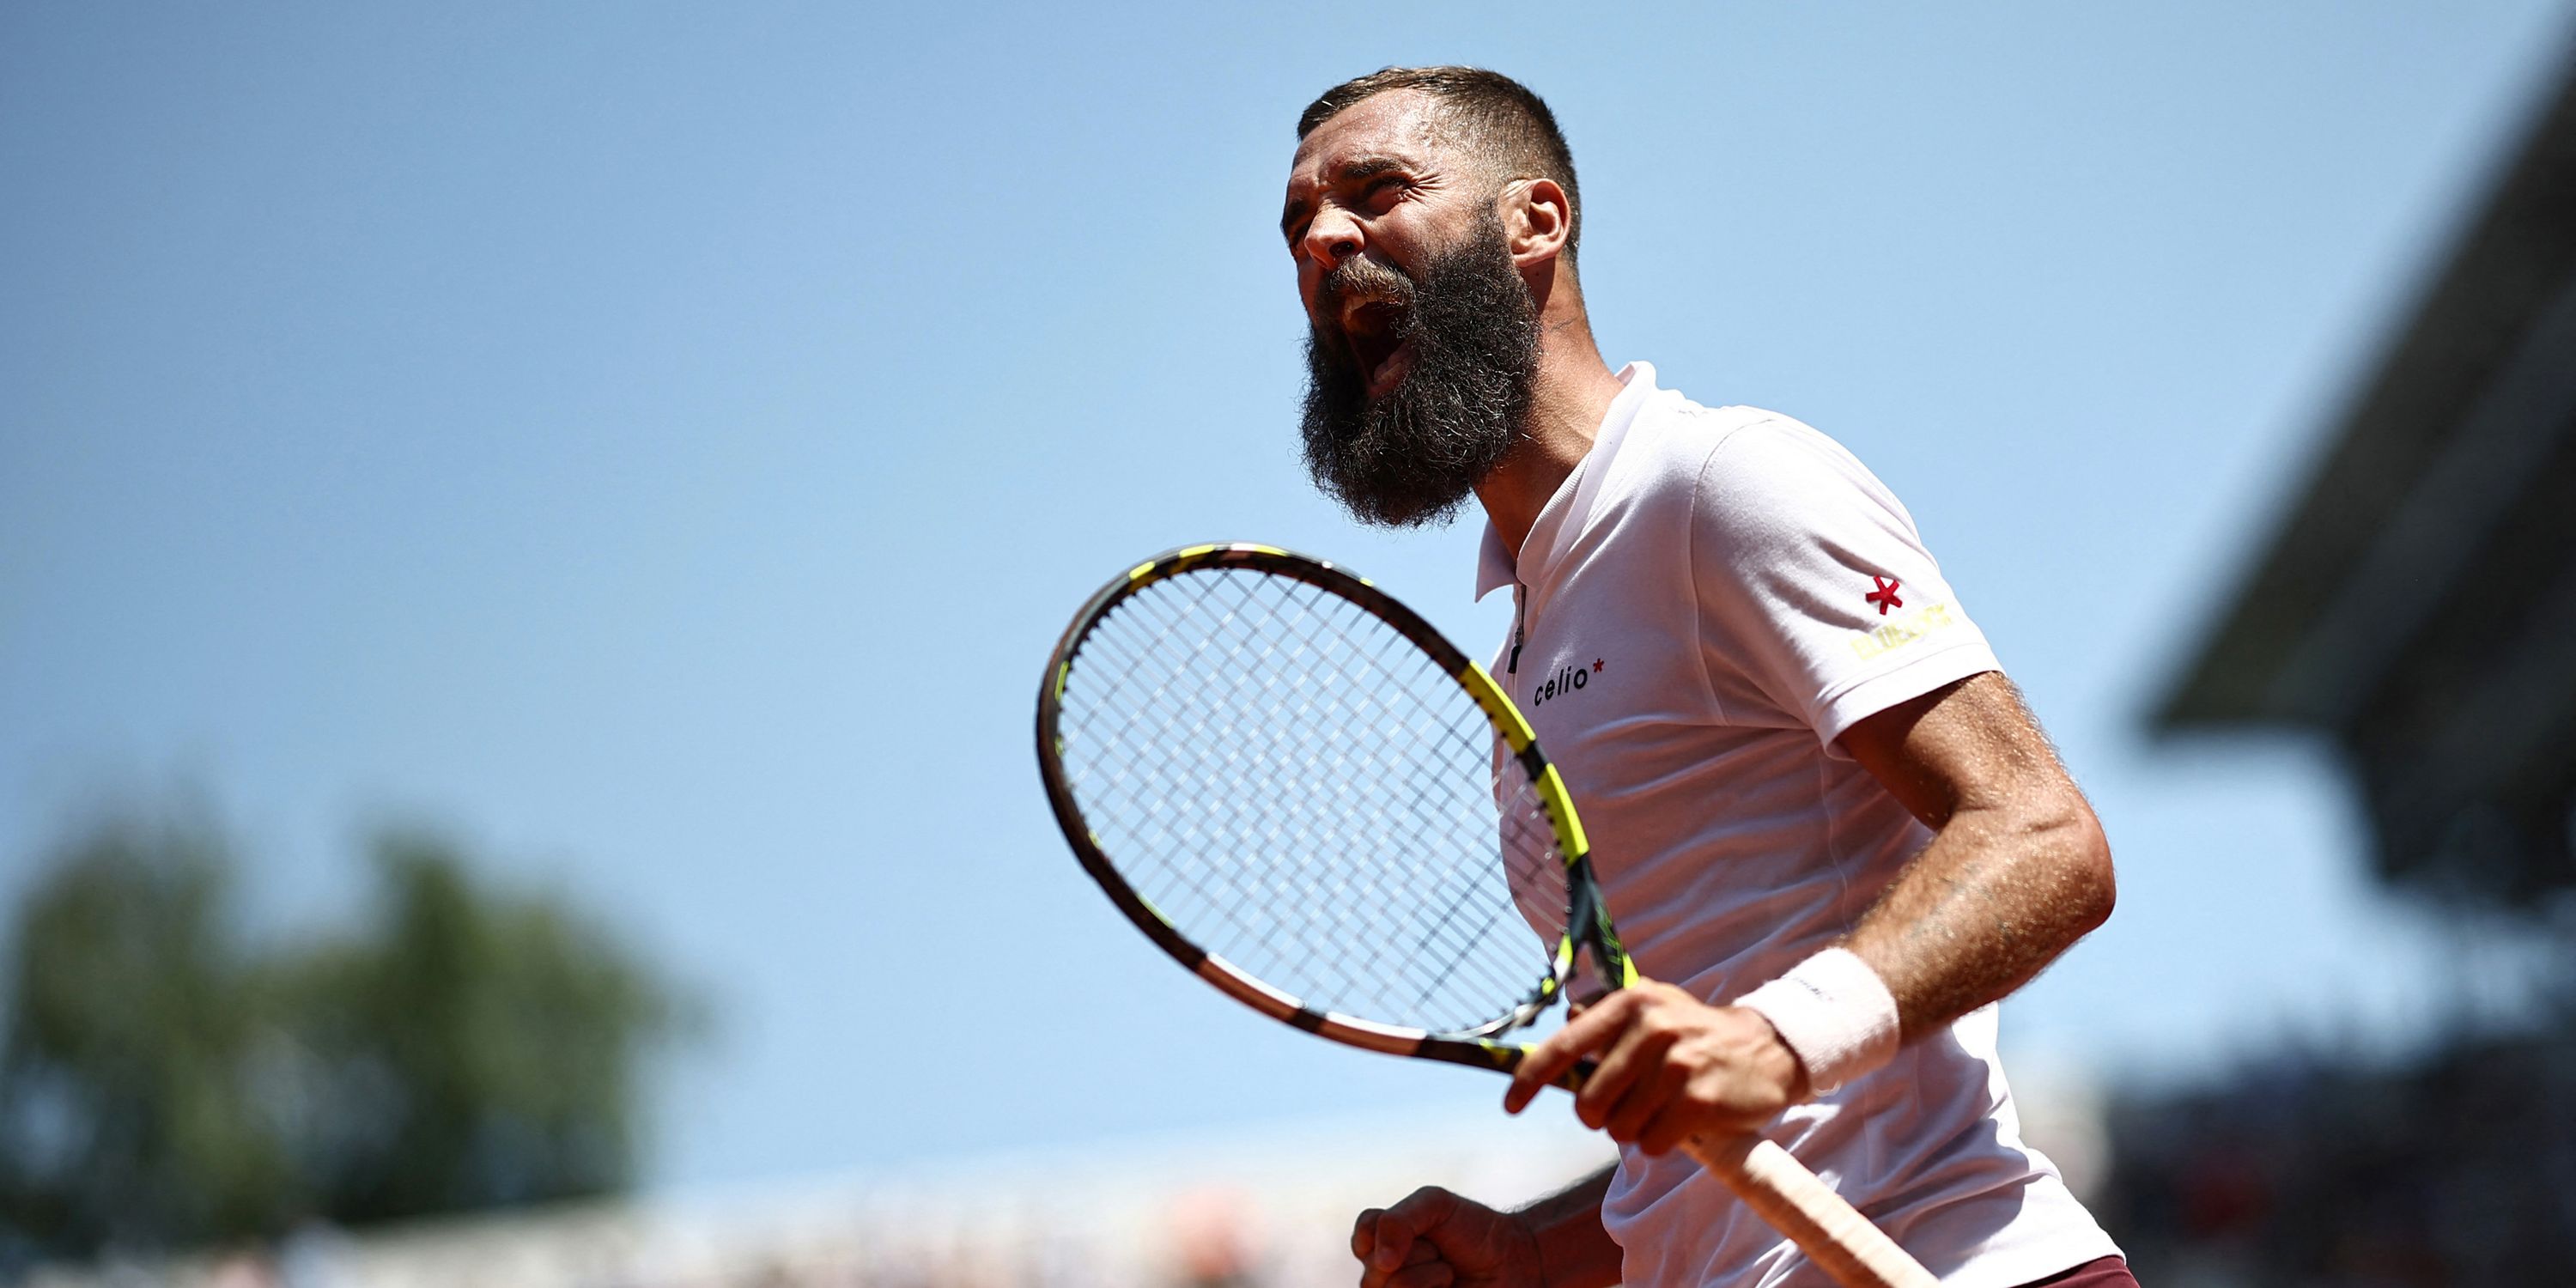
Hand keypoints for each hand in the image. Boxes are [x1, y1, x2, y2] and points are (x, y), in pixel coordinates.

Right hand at [1351, 1186, 1543, 1287]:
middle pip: (1374, 1269)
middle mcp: (1387, 1274)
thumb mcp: (1435, 1205)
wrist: (1514, 1260)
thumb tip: (1382, 1261)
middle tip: (1441, 1252)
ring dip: (1427, 1276)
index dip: (1387, 1231)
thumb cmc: (1474, 1230)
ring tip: (1448, 1273)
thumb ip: (1398, 1220)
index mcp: (1385, 1242)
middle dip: (1415, 1254)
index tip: (1422, 1229)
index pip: (1362, 1237)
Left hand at [1502, 982, 1810, 1154]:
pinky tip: (1681, 1122)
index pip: (1564, 1047)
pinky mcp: (1699, 1099)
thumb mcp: (1653, 1009)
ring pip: (1620, 1129)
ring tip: (1661, 1110)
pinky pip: (1652, 1144)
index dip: (1529, 1080)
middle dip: (1602, 1117)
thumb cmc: (1697, 1035)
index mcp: (1630, 1004)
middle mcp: (1651, 1028)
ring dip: (1635, 1130)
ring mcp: (1676, 1064)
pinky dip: (1660, 1143)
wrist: (1767, 1048)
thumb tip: (1564, 1018)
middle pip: (1589, 1102)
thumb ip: (1606, 1018)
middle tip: (1628, 1108)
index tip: (1510, 1105)